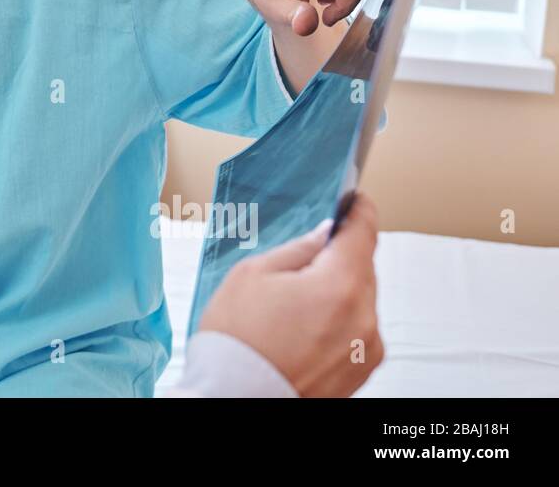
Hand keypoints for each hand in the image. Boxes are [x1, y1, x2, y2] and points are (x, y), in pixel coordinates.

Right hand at [197, 192, 384, 396]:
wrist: (235, 399)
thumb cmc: (236, 342)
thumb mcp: (252, 275)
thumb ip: (297, 249)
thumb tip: (323, 235)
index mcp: (340, 285)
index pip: (364, 232)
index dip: (359, 210)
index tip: (357, 202)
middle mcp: (364, 318)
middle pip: (361, 269)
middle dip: (337, 260)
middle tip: (298, 266)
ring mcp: (366, 350)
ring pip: (359, 301)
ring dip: (336, 294)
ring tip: (291, 308)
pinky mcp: (361, 373)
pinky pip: (356, 331)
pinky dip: (336, 323)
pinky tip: (300, 331)